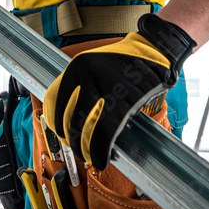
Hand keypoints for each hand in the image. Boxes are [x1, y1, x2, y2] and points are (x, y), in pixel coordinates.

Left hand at [42, 13, 194, 169]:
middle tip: (77, 149)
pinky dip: (101, 151)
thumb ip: (81, 87)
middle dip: (72, 141)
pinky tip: (103, 158)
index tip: (60, 133)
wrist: (155, 51)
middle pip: (69, 118)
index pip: (53, 100)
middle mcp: (87, 75)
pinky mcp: (123, 102)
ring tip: (90, 157)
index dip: (54, 122)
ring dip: (86, 150)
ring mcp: (105, 88)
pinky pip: (106, 134)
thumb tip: (68, 120)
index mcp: (77, 66)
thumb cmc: (125, 62)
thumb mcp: (95, 66)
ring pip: (86, 129)